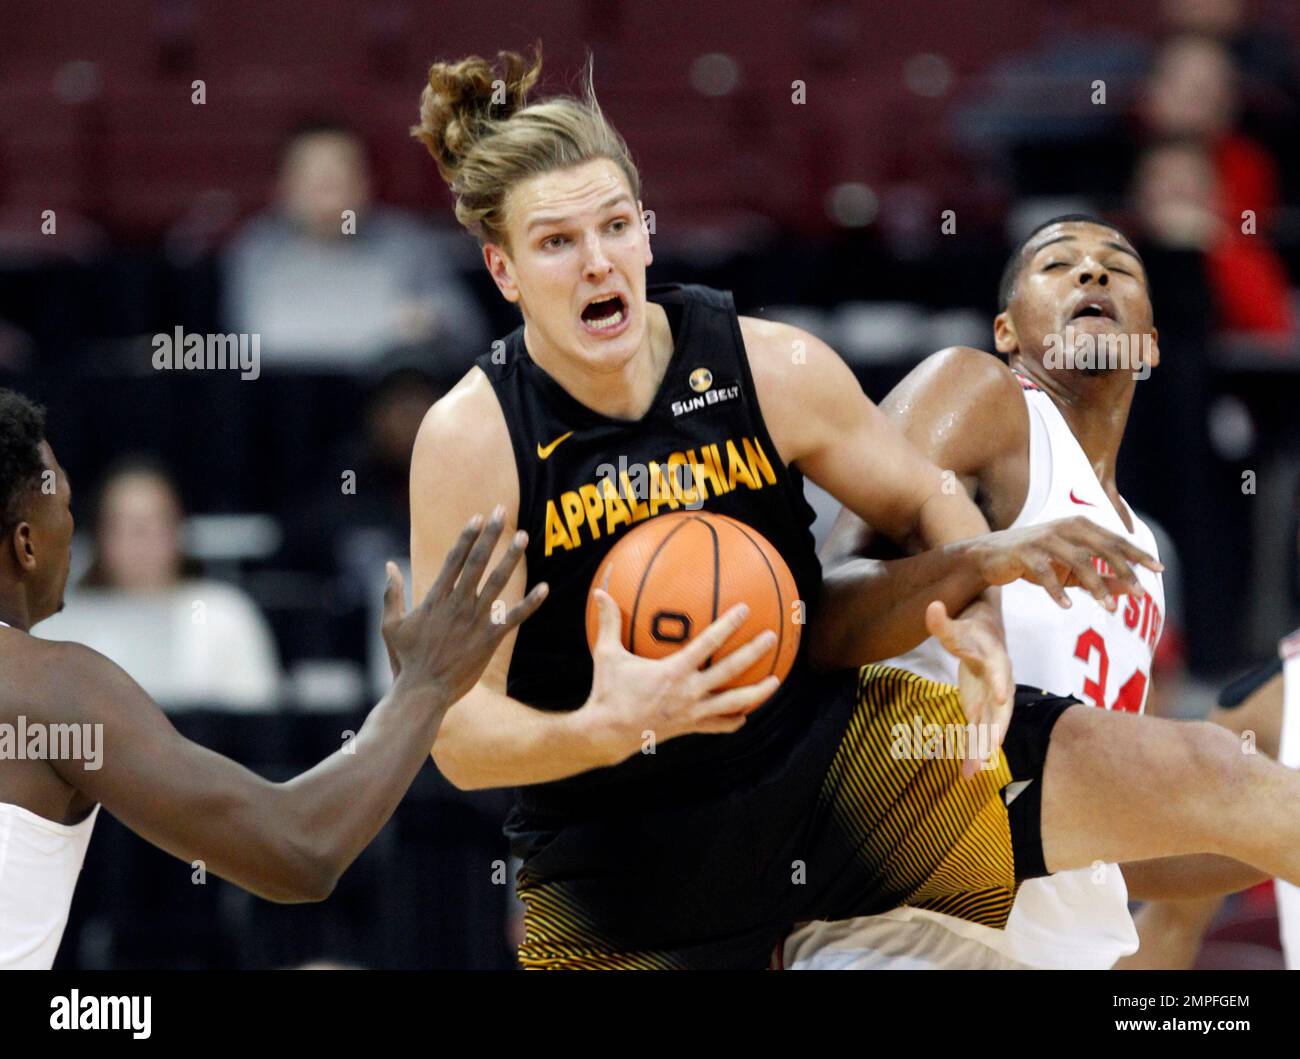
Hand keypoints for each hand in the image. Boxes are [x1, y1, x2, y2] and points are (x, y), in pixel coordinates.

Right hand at [381, 510, 547, 710]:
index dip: (466, 536)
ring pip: (497, 583)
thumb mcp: (391, 625)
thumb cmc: (406, 660)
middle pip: (477, 562)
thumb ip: (392, 594)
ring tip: (523, 536)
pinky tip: (545, 587)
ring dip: (511, 558)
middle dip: (490, 535)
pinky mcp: (489, 640)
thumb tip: (389, 566)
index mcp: (435, 599)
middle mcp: (457, 605)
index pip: (454, 559)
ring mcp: (475, 621)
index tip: (477, 517)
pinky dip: (530, 603)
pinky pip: (513, 617)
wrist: (423, 692)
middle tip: (501, 511)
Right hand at [580, 589, 779, 766]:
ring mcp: (693, 713)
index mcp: (674, 672)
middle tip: (772, 637)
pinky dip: (734, 720)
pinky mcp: (690, 727)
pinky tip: (746, 714)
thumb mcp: (606, 655)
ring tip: (775, 682)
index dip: (728, 625)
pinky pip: (719, 725)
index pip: (708, 644)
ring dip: (757, 693)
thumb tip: (599, 593)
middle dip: (754, 653)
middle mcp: (689, 692)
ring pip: (733, 704)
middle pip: (731, 672)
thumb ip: (608, 623)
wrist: (606, 735)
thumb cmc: (607, 691)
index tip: (745, 608)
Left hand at [925, 600, 1011, 777]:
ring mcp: (992, 701)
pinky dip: (974, 752)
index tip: (1001, 698)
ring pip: (991, 727)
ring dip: (982, 749)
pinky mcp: (983, 711)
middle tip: (991, 747)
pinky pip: (980, 734)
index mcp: (995, 659)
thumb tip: (931, 607)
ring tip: (972, 772)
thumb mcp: (955, 626)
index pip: (999, 671)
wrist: (985, 637)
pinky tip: (967, 773)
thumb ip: (941, 622)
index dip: (999, 684)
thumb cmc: (970, 629)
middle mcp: (999, 684)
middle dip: (997, 728)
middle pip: (1001, 708)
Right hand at [970, 516, 1161, 611]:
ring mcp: (1043, 539)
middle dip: (1123, 571)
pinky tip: (1067, 605)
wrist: (989, 556)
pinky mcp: (1024, 553)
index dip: (1138, 554)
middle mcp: (1064, 527)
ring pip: (1078, 561)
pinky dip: (1058, 590)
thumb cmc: (1036, 561)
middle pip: (1101, 548)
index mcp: (1079, 525)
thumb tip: (1134, 590)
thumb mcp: (1072, 570)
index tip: (1159, 571)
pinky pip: (1045, 572)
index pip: (1115, 540)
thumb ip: (1102, 577)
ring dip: (1096, 585)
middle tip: (1140, 594)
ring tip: (1109, 607)